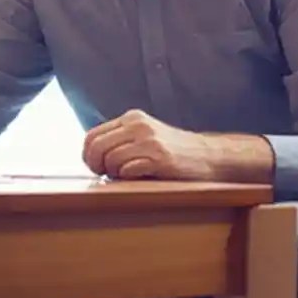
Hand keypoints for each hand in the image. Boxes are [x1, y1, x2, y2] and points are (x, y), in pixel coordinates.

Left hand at [82, 110, 213, 179]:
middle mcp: (138, 125)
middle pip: (96, 147)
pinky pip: (129, 170)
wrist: (209, 156)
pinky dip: (129, 178)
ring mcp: (150, 141)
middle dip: (96, 166)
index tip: (96, 169)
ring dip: (115, 174)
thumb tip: (91, 159)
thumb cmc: (173, 152)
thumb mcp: (144, 137)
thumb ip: (120, 142)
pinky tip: (141, 178)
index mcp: (131, 119)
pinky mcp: (160, 158)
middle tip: (107, 176)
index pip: (91, 136)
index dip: (88, 156)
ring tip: (128, 176)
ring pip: (111, 159)